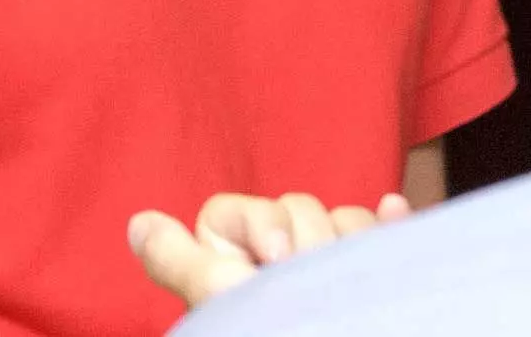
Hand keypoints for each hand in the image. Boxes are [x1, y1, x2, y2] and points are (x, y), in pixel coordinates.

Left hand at [128, 189, 409, 307]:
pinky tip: (393, 213)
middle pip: (296, 206)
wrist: (348, 332)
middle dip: (309, 238)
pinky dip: (390, 225)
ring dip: (350, 239)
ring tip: (349, 285)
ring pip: (342, 218)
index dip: (261, 222)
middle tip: (310, 283)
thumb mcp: (218, 294)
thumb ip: (178, 260)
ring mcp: (329, 274)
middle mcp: (279, 269)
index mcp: (233, 269)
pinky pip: (383, 234)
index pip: (234, 212)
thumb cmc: (279, 328)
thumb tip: (137, 224)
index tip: (275, 261)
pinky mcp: (373, 278)